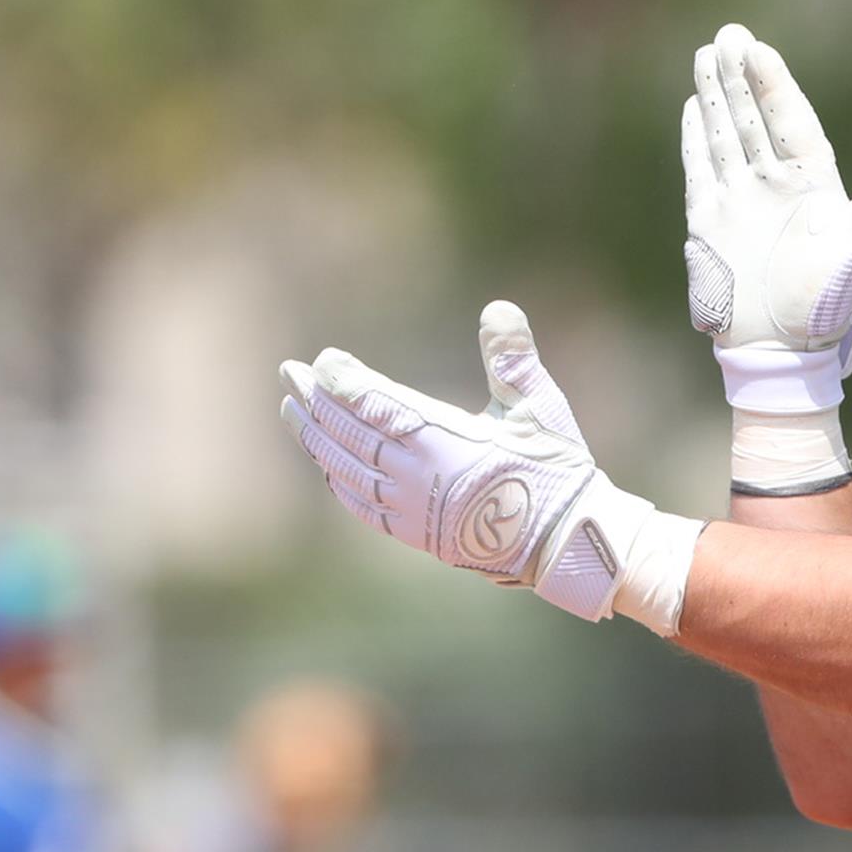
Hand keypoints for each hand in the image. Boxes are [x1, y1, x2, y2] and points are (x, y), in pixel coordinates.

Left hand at [280, 302, 703, 630]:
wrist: (562, 543)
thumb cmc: (555, 471)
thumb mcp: (540, 409)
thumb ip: (513, 359)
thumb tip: (497, 308)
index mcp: (445, 442)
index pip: (377, 405)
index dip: (346, 381)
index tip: (326, 359)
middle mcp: (418, 477)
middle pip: (349, 433)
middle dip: (316, 401)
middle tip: (289, 373)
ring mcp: (412, 509)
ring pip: (346, 469)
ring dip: (315, 437)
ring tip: (292, 409)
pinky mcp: (416, 534)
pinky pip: (361, 505)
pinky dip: (338, 481)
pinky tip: (324, 464)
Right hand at [682, 23, 851, 408]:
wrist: (780, 346)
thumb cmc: (825, 300)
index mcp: (815, 182)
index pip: (791, 120)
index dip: (775, 85)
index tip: (760, 50)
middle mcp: (776, 183)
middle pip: (755, 118)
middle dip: (740, 77)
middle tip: (727, 34)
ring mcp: (742, 197)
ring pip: (727, 135)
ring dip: (716, 97)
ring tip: (706, 54)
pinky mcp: (711, 218)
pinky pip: (702, 168)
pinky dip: (696, 138)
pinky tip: (692, 107)